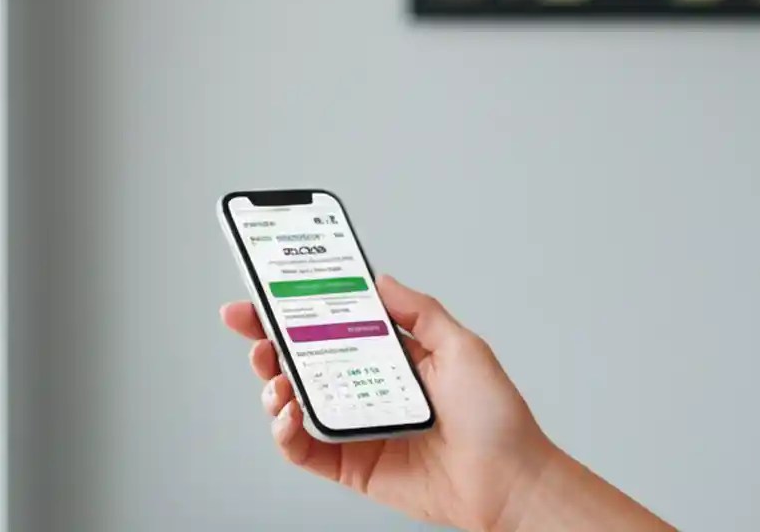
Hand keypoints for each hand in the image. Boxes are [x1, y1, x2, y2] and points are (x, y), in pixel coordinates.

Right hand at [220, 275, 559, 531]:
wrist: (508, 481)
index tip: (266, 291)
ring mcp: (356, 427)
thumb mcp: (462, 345)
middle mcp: (369, 388)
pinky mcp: (351, 465)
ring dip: (272, 384)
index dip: (297, 308)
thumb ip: (418, 311)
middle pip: (304, 360)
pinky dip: (284, 431)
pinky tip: (289, 413)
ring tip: (274, 374)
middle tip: (252, 328)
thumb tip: (379, 279)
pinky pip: (304, 448)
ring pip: (294, 402)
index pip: (333, 324)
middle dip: (268, 340)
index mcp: (392, 356)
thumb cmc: (496, 418)